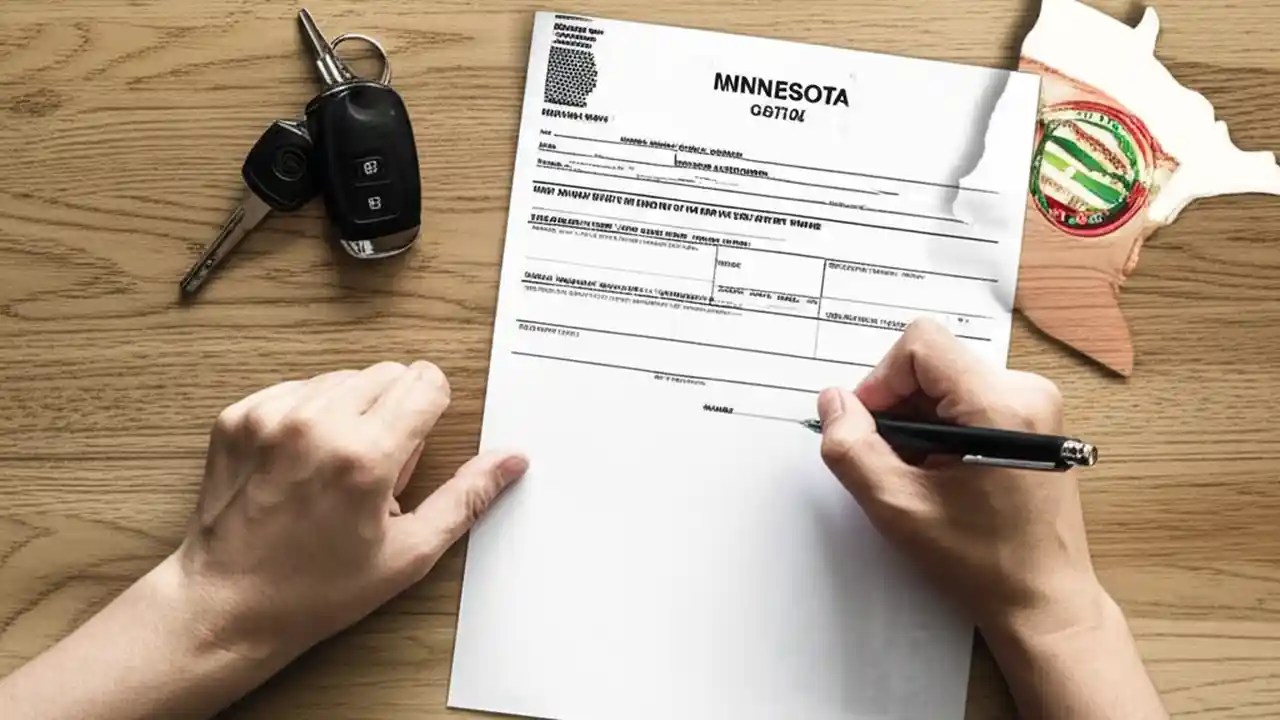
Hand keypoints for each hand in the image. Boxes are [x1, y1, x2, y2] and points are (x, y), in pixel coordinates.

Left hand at [173, 361, 527, 662]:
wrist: (224, 605)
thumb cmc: (315, 590)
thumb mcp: (407, 554)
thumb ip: (466, 498)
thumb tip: (511, 460)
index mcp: (364, 457)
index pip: (426, 382)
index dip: (433, 411)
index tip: (416, 447)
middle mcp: (315, 424)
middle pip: (387, 373)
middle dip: (394, 412)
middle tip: (375, 470)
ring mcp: (270, 416)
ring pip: (342, 377)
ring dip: (351, 410)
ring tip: (335, 468)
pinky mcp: (238, 417)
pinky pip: (296, 388)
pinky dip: (308, 414)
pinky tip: (301, 462)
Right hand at [817, 320, 1099, 637]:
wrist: (1043, 600)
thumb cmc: (984, 563)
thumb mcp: (899, 508)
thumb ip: (853, 449)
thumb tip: (833, 403)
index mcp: (1002, 404)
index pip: (921, 344)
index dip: (881, 380)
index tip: (869, 426)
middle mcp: (1027, 391)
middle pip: (933, 362)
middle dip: (898, 406)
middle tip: (891, 461)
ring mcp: (1035, 404)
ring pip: (946, 381)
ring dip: (918, 421)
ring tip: (919, 474)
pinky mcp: (1034, 419)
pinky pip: (968, 398)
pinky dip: (941, 428)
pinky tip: (940, 473)